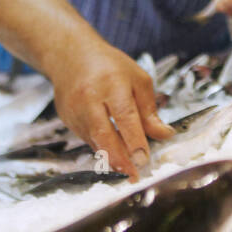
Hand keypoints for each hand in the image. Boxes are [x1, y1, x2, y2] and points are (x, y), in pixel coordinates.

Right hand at [49, 41, 174, 180]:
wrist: (70, 57)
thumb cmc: (110, 67)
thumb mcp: (138, 80)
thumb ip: (150, 110)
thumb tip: (164, 134)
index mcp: (112, 84)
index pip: (124, 115)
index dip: (134, 139)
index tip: (144, 158)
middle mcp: (89, 98)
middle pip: (104, 134)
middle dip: (120, 158)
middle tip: (134, 175)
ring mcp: (74, 110)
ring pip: (94, 141)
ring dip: (111, 158)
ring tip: (127, 171)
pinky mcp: (67, 120)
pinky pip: (87, 139)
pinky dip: (101, 149)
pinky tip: (113, 155)